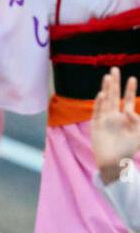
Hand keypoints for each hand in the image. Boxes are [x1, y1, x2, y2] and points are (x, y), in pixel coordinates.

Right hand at [91, 67, 139, 182]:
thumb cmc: (128, 149)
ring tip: (108, 77)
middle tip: (115, 69)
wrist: (114, 162)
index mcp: (125, 118)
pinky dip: (100, 103)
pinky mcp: (96, 125)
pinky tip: (102, 94)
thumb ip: (138, 121)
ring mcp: (104, 120)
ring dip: (106, 89)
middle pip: (114, 96)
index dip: (130, 90)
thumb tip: (129, 110)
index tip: (132, 78)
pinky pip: (98, 112)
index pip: (127, 100)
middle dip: (115, 83)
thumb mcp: (139, 134)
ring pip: (106, 101)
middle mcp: (114, 116)